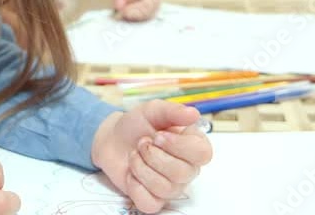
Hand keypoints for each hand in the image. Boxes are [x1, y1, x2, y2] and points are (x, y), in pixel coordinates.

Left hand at [91, 102, 212, 213]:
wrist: (112, 139)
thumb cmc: (138, 124)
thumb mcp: (154, 110)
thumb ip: (174, 111)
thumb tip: (194, 114)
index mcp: (193, 146)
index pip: (202, 154)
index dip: (179, 146)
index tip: (158, 135)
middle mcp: (187, 169)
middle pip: (182, 173)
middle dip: (153, 155)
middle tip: (142, 142)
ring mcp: (172, 187)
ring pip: (164, 188)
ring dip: (141, 168)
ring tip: (134, 154)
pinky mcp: (154, 200)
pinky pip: (149, 202)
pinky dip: (135, 186)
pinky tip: (131, 173)